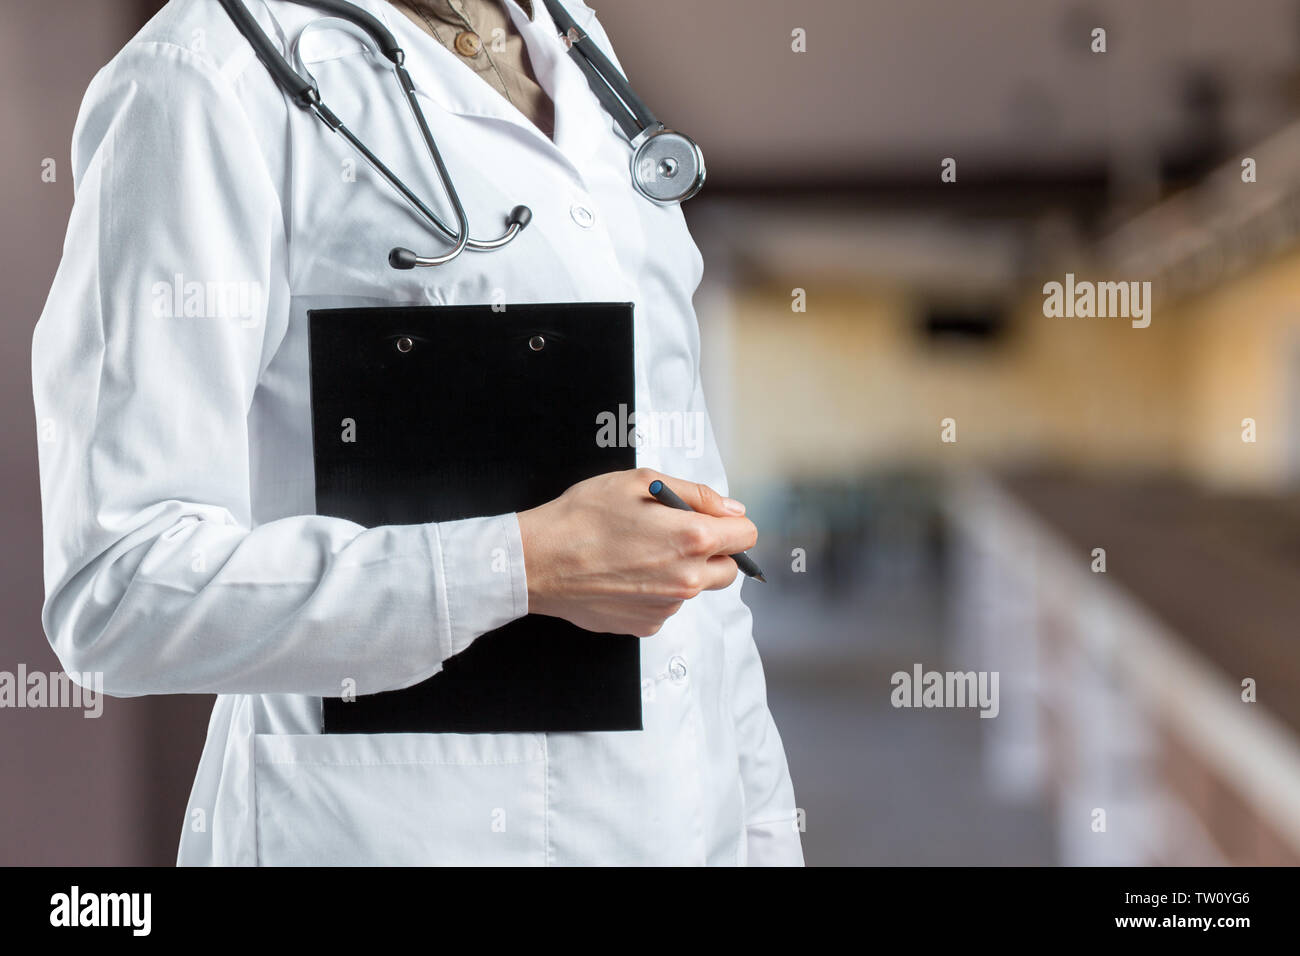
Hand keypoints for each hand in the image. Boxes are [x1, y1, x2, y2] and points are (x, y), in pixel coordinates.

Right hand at [516, 467, 755, 636]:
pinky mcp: (646, 624)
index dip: (731, 523)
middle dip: (713, 552)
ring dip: (681, 572)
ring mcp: (668, 606)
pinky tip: (625, 575)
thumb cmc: (584, 516)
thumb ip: (696, 494)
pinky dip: (655, 592)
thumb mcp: (641, 481)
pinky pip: (667, 606)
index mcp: (692, 538)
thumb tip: (732, 510)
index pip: (746, 536)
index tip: (712, 520)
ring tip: (638, 553)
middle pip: (729, 570)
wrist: (539, 561)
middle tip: (674, 536)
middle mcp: (687, 579)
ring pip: (695, 589)